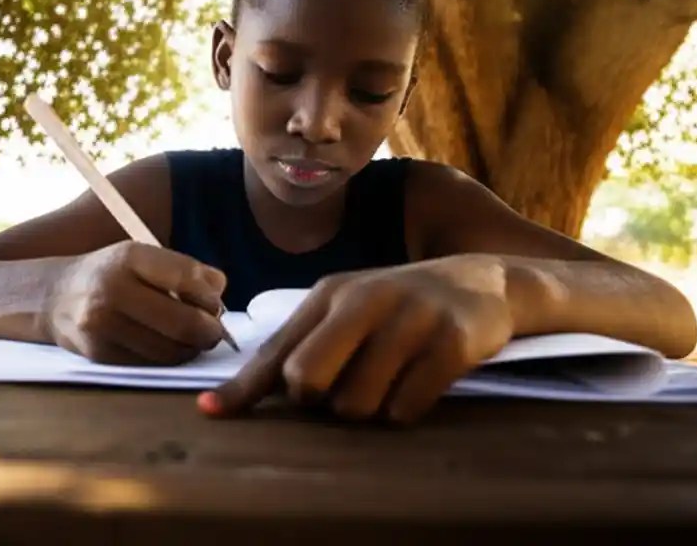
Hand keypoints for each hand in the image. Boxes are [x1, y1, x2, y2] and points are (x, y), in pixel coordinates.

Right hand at [46, 241, 227, 364]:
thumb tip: (218, 289)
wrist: (55, 297)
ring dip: (191, 348)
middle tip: (213, 330)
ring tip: (191, 338)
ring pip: (170, 350)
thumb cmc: (109, 274)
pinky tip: (167, 345)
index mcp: (127, 257)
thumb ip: (183, 269)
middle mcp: (112, 291)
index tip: (214, 302)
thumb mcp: (141, 256)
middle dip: (209, 330)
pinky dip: (168, 357)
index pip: (187, 278)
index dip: (210, 296)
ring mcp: (102, 326)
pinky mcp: (99, 354)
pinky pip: (150, 363)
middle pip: (184, 323)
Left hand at [199, 255, 514, 423]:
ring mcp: (409, 320)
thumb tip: (230, 398)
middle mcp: (365, 300)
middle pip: (307, 379)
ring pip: (356, 404)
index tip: (211, 413)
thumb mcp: (347, 310)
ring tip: (389, 379)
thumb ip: (299, 347)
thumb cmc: (400, 305)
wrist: (485, 283)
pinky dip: (406, 408)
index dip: (244, 388)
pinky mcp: (450, 344)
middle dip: (318, 400)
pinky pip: (405, 408)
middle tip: (343, 387)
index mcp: (332, 293)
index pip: (277, 350)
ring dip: (369, 408)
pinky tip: (419, 382)